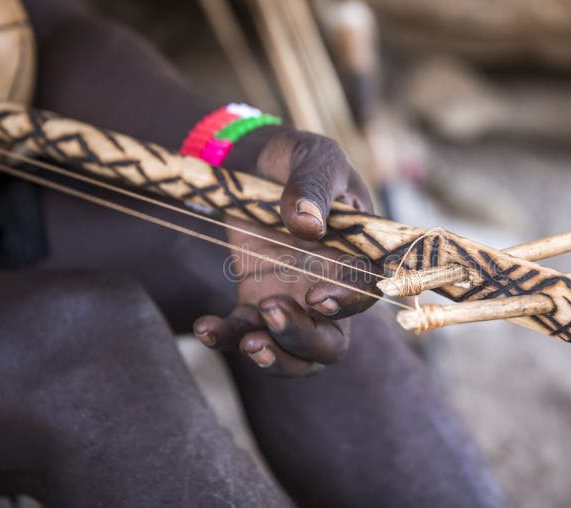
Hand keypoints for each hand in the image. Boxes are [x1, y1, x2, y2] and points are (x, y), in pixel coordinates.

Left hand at [193, 127, 378, 375]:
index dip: (348, 303)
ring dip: (274, 357)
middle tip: (273, 312)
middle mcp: (330, 287)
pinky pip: (244, 334)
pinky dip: (226, 338)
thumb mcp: (312, 158)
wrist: (251, 162)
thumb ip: (312, 186)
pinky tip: (204, 328)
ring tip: (246, 341)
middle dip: (306, 340)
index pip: (365, 291)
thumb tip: (306, 225)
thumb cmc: (295, 158)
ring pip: (294, 354)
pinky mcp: (255, 302)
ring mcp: (293, 300)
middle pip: (332, 342)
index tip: (318, 296)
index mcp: (356, 255)